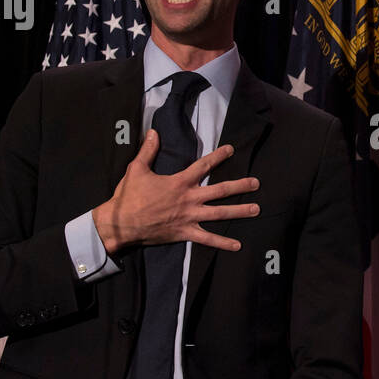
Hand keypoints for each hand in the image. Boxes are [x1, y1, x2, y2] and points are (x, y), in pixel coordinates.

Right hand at [94, 132, 259, 254]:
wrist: (121, 223)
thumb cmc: (128, 196)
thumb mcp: (137, 169)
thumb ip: (148, 150)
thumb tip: (154, 132)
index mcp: (180, 182)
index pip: (204, 165)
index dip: (219, 156)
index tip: (231, 150)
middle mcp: (189, 199)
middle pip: (220, 190)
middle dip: (240, 186)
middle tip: (256, 183)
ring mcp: (189, 217)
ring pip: (220, 213)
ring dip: (239, 211)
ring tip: (257, 209)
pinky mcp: (185, 233)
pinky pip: (207, 239)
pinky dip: (223, 243)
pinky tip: (237, 245)